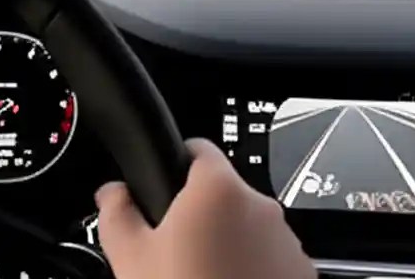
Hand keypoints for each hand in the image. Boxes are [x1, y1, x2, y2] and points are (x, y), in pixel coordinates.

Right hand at [96, 138, 314, 278]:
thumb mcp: (129, 256)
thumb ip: (115, 211)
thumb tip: (112, 193)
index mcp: (217, 189)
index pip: (197, 147)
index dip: (175, 161)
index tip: (163, 182)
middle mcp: (260, 207)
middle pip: (221, 192)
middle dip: (198, 213)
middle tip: (171, 249)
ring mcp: (287, 242)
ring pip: (247, 228)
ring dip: (226, 242)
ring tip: (199, 277)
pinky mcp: (302, 274)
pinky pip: (269, 258)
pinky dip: (249, 268)